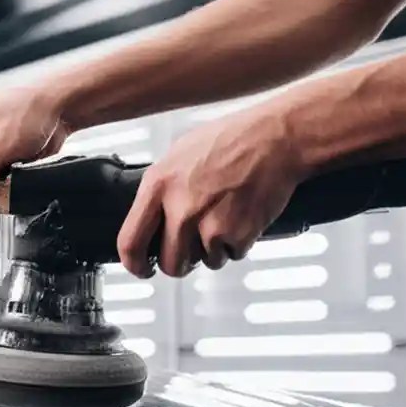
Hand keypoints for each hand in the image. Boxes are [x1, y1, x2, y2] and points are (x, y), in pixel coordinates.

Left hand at [118, 105, 309, 276]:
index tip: (143, 268)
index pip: (129, 241)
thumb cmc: (232, 140)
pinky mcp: (237, 235)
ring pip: (204, 261)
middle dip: (181, 263)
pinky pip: (231, 255)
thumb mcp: (180, 154)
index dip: (134, 264)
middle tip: (192, 251)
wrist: (276, 138)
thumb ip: (161, 189)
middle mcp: (180, 208)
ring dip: (213, 250)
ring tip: (225, 218)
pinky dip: (238, 243)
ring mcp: (208, 224)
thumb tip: (151, 219)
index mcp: (158, 185)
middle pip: (170, 263)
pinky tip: (242, 216)